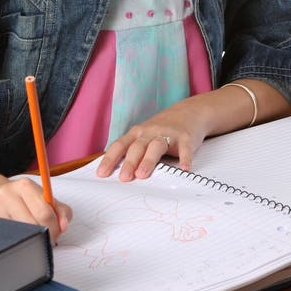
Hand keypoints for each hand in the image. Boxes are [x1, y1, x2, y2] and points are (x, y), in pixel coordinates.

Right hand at [0, 177, 71, 243]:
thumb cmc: (25, 200)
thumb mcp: (45, 199)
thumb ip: (61, 211)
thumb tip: (63, 226)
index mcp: (24, 186)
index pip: (44, 213)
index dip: (54, 228)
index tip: (55, 234)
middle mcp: (6, 194)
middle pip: (32, 225)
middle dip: (43, 236)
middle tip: (46, 239)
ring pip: (19, 234)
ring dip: (30, 240)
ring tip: (33, 236)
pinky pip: (7, 238)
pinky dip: (17, 241)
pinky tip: (19, 236)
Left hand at [96, 96, 210, 181]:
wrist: (189, 112)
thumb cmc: (162, 130)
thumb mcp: (144, 136)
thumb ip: (133, 152)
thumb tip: (116, 175)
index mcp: (137, 133)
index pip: (120, 145)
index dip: (110, 159)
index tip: (101, 174)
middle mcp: (150, 132)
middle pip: (137, 147)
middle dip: (129, 162)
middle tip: (123, 178)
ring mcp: (168, 134)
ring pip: (156, 146)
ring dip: (148, 160)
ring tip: (142, 175)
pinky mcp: (185, 138)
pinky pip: (184, 149)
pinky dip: (184, 159)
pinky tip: (183, 170)